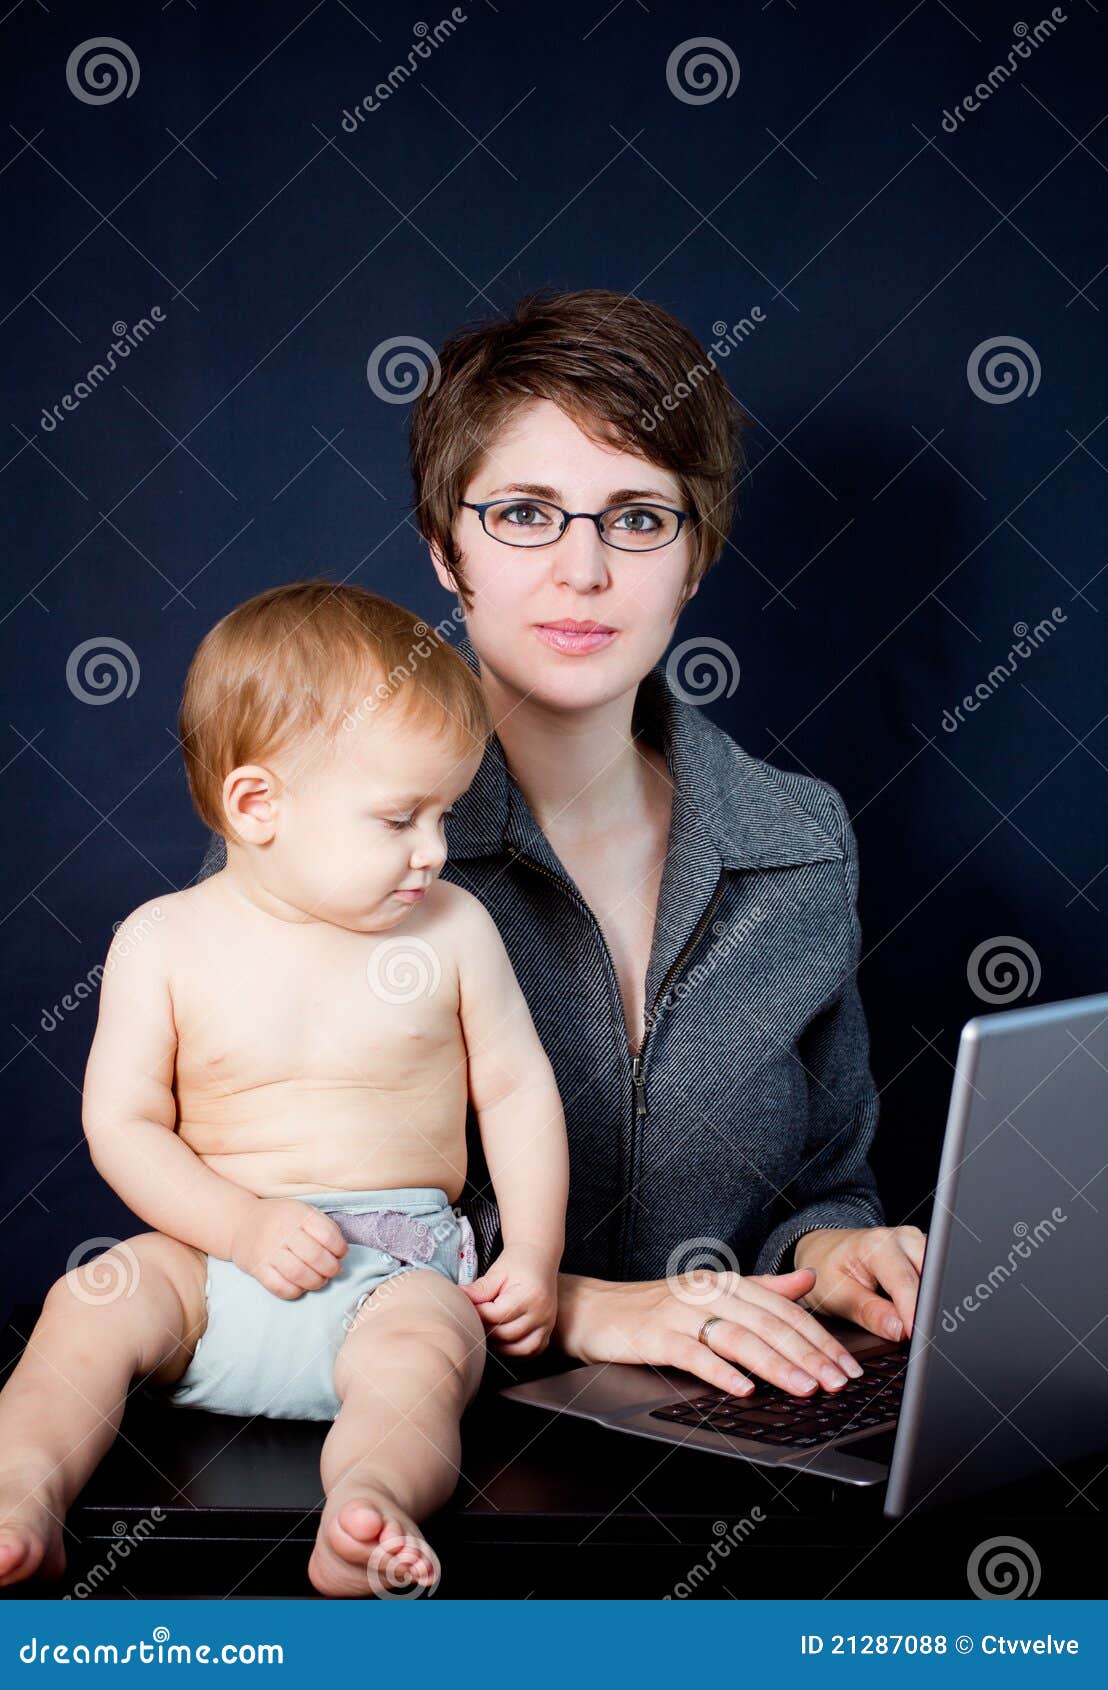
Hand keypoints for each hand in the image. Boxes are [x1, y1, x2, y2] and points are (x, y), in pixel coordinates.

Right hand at [230, 1198, 347, 1299]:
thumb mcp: (302, 1211)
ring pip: (299, 1274)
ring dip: (316, 1282)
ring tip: (320, 1280)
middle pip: (316, 1257)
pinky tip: (300, 1286)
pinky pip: (280, 1287)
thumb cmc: (279, 1219)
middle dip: (331, 1269)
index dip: (340, 1249)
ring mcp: (268, 1251)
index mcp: (298, 1214)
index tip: (340, 1254)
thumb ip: (321, 1227)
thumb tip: (341, 1253)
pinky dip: (296, 1292)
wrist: (241, 1222)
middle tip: (333, 1271)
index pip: (328, 1235)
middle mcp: (283, 1231)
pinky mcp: (257, 1268)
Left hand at [462, 1242, 558, 1356]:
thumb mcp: (497, 1271)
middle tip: (475, 1319)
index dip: (477, 1314)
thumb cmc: (517, 1264)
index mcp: (530, 1295)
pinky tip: (502, 1340)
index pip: (496, 1315)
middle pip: (505, 1334)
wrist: (538, 1258)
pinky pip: (530, 1351)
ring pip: (518, 1349)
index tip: (467, 1308)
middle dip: (485, 1329)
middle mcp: (542, 1313)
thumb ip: (480, 1288)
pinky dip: (514, 1350)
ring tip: (488, 1328)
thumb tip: (458, 1297)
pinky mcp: (548, 1332)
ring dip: (498, 1344)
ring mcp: (548, 1325)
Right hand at [555, 1267, 866, 1397]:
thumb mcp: (711, 1294)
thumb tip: (808, 1279)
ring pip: (738, 1337)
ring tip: (805, 1388)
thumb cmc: (652, 1308)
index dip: (819, 1336)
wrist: (590, 1309)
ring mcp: (680, 1313)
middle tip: (838, 1382)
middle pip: (768, 1323)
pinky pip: (693, 1353)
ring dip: (776, 1364)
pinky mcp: (654, 1336)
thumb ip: (763, 1288)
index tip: (847, 1365)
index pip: (783, 1309)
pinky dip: (720, 1371)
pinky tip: (742, 1388)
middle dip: (809, 1354)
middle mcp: (707, 1293)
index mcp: (725, 1283)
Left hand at [793, 1225, 926, 1339]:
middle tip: (920, 1338)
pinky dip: (929, 1298)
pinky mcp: (923, 1253)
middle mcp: (903, 1238)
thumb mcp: (839, 1296)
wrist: (824, 1250)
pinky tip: (917, 1311)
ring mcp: (917, 1243)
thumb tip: (901, 1331)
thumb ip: (870, 1313)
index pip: (906, 1284)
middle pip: (931, 1278)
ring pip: (939, 1278)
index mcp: (878, 1245)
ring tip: (916, 1326)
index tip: (918, 1338)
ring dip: (930, 1304)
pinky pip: (936, 1277)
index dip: (914, 1314)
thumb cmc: (828, 1271)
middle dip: (928, 1309)